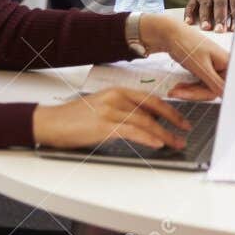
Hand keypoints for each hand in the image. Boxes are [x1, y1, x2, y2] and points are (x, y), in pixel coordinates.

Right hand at [32, 87, 192, 150]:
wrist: (49, 122)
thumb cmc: (73, 118)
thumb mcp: (101, 108)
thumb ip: (122, 111)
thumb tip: (144, 122)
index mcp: (116, 91)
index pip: (149, 98)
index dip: (168, 108)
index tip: (180, 118)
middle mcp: (115, 98)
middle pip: (152, 108)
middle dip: (172, 119)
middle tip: (185, 129)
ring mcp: (109, 111)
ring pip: (145, 121)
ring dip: (164, 134)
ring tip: (176, 142)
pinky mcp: (103, 125)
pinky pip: (132, 131)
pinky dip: (147, 138)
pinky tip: (157, 143)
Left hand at [138, 13, 234, 106]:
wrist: (168, 34)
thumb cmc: (185, 44)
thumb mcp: (200, 66)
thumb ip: (215, 84)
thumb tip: (228, 96)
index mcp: (229, 62)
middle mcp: (224, 67)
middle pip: (219, 91)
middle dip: (198, 93)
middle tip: (179, 92)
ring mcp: (215, 70)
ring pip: (208, 91)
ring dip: (191, 92)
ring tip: (176, 88)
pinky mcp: (206, 73)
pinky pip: (202, 87)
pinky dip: (190, 89)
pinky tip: (180, 87)